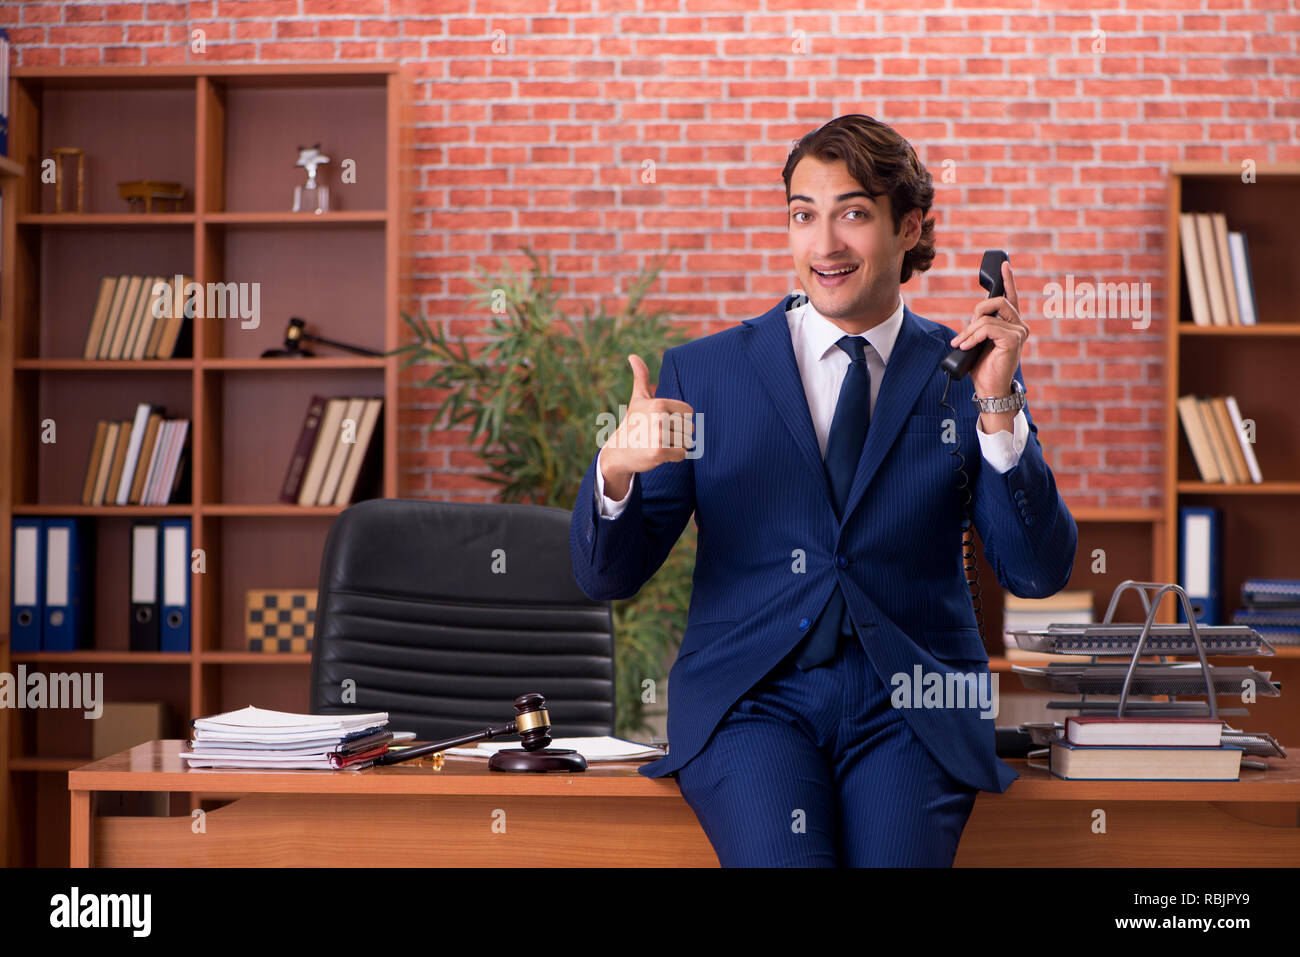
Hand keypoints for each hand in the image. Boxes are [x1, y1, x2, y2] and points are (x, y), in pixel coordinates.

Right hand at [600, 354, 694, 499]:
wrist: (618, 452)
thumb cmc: (633, 423)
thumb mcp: (638, 399)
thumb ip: (641, 378)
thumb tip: (633, 356)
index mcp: (659, 403)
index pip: (689, 412)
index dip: (679, 419)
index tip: (662, 422)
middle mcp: (659, 417)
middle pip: (689, 428)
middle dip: (678, 434)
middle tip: (658, 436)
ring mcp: (658, 435)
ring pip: (686, 442)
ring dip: (676, 446)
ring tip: (658, 444)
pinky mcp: (658, 452)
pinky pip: (681, 454)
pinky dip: (674, 457)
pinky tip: (659, 454)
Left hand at [948, 260, 1028, 401]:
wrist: (989, 388)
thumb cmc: (984, 368)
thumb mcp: (978, 342)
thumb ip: (978, 327)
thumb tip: (972, 319)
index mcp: (1012, 325)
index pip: (1011, 298)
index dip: (1008, 280)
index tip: (1004, 265)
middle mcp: (1019, 326)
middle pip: (996, 302)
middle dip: (976, 313)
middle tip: (964, 334)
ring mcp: (1019, 332)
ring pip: (987, 318)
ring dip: (969, 331)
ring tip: (961, 344)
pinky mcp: (1013, 340)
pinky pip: (988, 328)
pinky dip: (972, 336)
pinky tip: (966, 346)